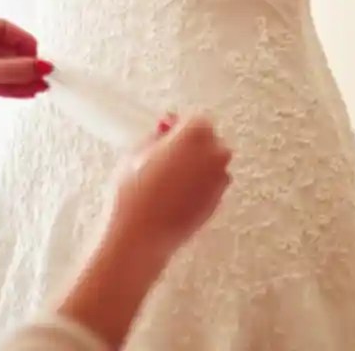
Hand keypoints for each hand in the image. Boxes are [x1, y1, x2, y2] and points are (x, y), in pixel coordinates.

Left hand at [0, 13, 51, 149]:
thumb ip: (10, 70)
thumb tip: (41, 66)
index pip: (2, 27)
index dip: (24, 43)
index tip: (40, 59)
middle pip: (1, 47)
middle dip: (23, 62)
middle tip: (44, 76)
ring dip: (17, 76)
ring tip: (40, 87)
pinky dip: (6, 86)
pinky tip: (24, 93)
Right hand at [51, 115, 232, 347]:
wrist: (142, 235)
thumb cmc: (134, 192)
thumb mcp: (136, 152)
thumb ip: (157, 135)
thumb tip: (166, 129)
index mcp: (195, 134)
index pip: (196, 119)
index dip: (179, 126)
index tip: (166, 133)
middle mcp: (214, 153)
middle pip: (209, 140)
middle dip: (192, 144)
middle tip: (166, 156)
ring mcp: (219, 179)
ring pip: (212, 162)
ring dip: (198, 164)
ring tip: (170, 178)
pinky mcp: (219, 201)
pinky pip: (212, 184)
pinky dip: (200, 184)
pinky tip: (177, 194)